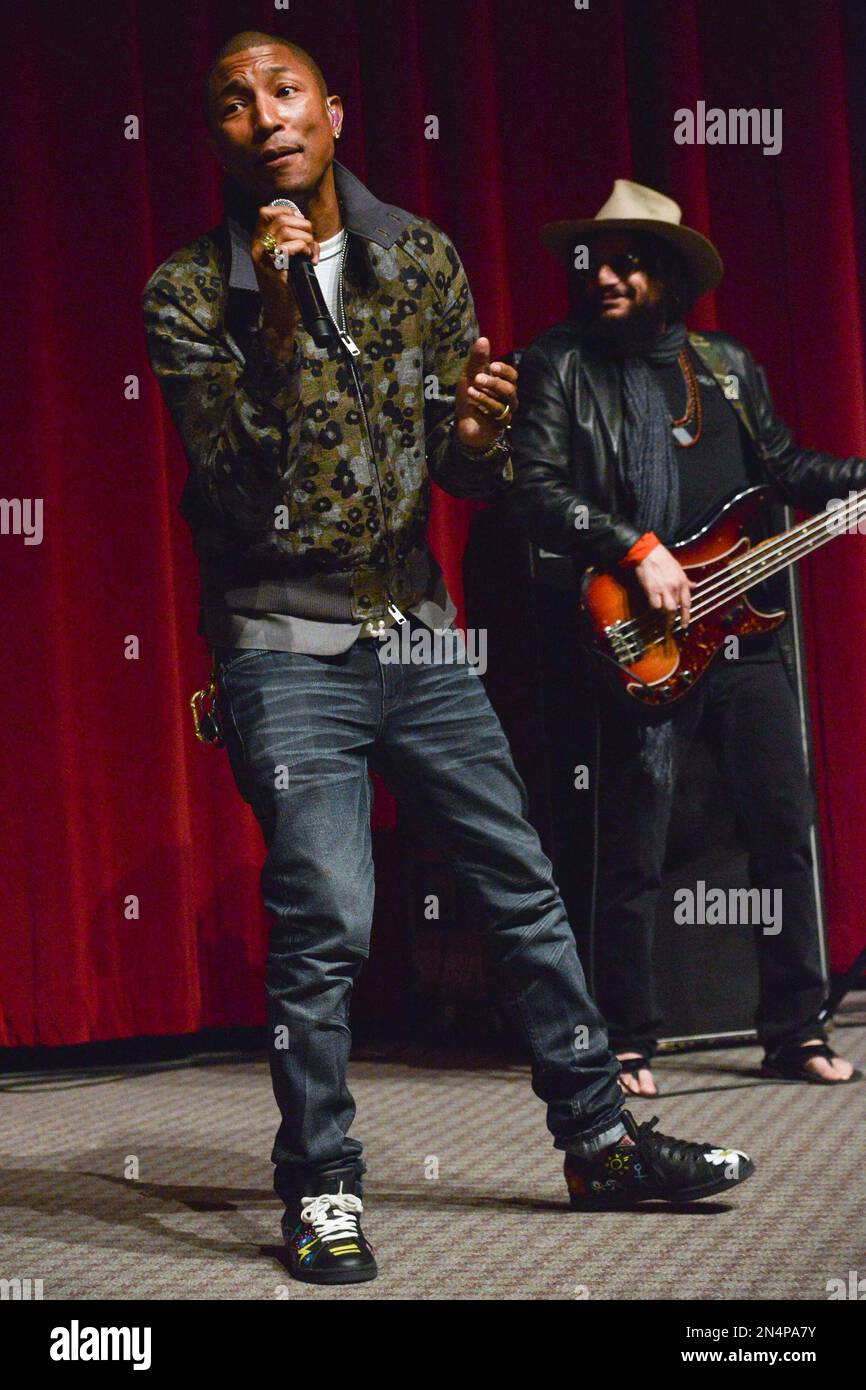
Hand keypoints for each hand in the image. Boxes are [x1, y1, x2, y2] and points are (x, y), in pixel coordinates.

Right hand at [251, 204, 319, 350]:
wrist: (280, 316)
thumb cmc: (285, 289)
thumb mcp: (283, 259)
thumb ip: (289, 240)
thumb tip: (304, 223)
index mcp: (258, 243)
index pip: (266, 212)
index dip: (287, 211)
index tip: (301, 225)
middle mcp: (257, 248)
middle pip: (281, 219)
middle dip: (303, 226)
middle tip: (310, 243)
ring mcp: (264, 260)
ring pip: (286, 230)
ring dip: (306, 239)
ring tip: (311, 253)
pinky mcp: (274, 271)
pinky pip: (290, 248)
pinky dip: (305, 248)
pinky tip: (310, 259)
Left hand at [454, 337, 518, 450]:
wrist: (464, 422)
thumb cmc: (470, 397)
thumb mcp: (470, 375)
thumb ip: (477, 359)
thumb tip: (483, 339)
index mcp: (504, 384)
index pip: (512, 375)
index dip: (504, 370)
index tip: (492, 365)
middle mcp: (509, 398)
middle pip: (510, 388)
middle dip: (494, 382)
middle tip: (478, 378)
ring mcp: (506, 412)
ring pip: (504, 402)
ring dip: (486, 395)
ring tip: (471, 390)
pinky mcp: (501, 424)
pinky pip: (496, 414)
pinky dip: (483, 406)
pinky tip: (472, 404)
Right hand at [635, 544, 694, 627]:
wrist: (649, 553)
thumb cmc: (663, 559)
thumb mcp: (678, 569)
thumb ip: (686, 581)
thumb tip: (694, 586)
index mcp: (682, 582)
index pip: (687, 603)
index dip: (686, 616)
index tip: (685, 624)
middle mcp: (674, 586)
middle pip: (676, 608)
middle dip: (673, 620)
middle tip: (670, 628)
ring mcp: (663, 589)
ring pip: (667, 609)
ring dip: (664, 617)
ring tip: (661, 622)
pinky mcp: (652, 590)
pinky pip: (655, 605)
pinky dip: (654, 608)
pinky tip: (653, 608)